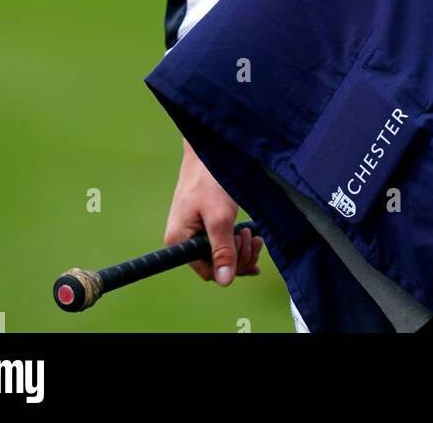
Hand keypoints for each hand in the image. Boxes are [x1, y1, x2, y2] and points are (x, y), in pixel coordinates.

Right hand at [166, 139, 263, 284]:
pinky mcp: (204, 224)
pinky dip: (238, 244)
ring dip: (241, 250)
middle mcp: (184, 239)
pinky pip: (222, 244)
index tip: (243, 245)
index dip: (229, 265)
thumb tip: (225, 282)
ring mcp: (194, 232)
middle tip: (251, 236)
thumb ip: (222, 250)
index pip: (207, 271)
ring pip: (221, 255)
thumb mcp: (220, 217)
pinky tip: (253, 240)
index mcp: (180, 241)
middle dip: (239, 256)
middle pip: (216, 265)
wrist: (209, 150)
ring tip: (251, 233)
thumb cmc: (210, 180)